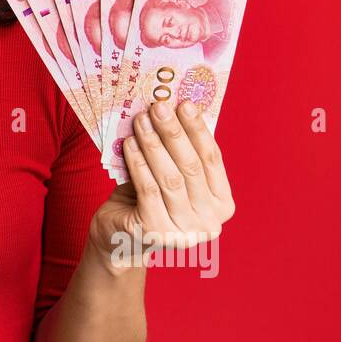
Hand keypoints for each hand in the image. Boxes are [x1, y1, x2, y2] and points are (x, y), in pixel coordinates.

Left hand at [88, 98, 234, 270]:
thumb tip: (172, 111)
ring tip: (140, 120)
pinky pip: (148, 190)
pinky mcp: (157, 233)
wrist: (119, 238)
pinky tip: (129, 143)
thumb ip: (177, 154)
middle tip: (158, 107)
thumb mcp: (168, 176)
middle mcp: (210, 222)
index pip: (212, 159)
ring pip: (170, 177)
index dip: (198, 130)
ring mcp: (185, 232)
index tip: (185, 103)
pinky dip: (138, 163)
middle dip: (174, 132)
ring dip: (154, 144)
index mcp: (222, 204)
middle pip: (191, 167)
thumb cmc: (146, 201)